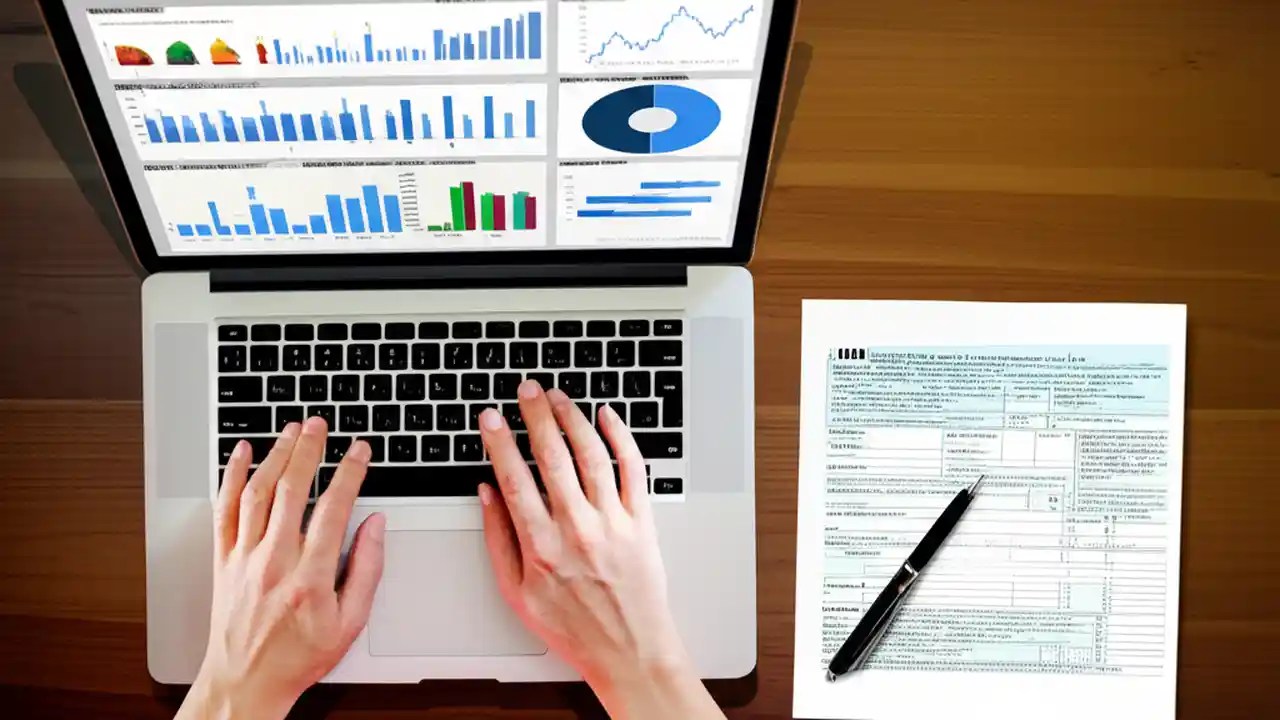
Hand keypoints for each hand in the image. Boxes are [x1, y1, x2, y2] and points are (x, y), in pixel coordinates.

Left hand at [177, 419, 384, 719]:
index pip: (334, 509)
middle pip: (292, 490)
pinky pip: (224, 510)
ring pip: (258, 493)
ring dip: (275, 455)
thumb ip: (367, 570)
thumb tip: (375, 526)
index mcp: (310, 578)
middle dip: (308, 450)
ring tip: (291, 430)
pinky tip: (241, 454)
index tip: (359, 451)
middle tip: (320, 425)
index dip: (350, 473)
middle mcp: (273, 562)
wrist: (245, 683)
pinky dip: (231, 477)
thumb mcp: (350, 623)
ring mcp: (244, 558)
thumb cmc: (299, 657)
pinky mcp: (223, 560)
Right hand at [477, 381, 722, 719]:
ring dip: (573, 419)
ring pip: (592, 455)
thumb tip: (487, 495)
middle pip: (553, 456)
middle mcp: (577, 529)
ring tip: (559, 398)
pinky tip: (608, 417)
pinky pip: (632, 469)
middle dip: (536, 415)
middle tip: (526, 390)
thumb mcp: (517, 594)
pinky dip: (621, 438)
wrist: (629, 650)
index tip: (491, 418)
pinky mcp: (641, 522)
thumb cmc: (574, 628)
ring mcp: (612, 522)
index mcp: (542, 546)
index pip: (514, 478)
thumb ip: (498, 541)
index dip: (499, 442)